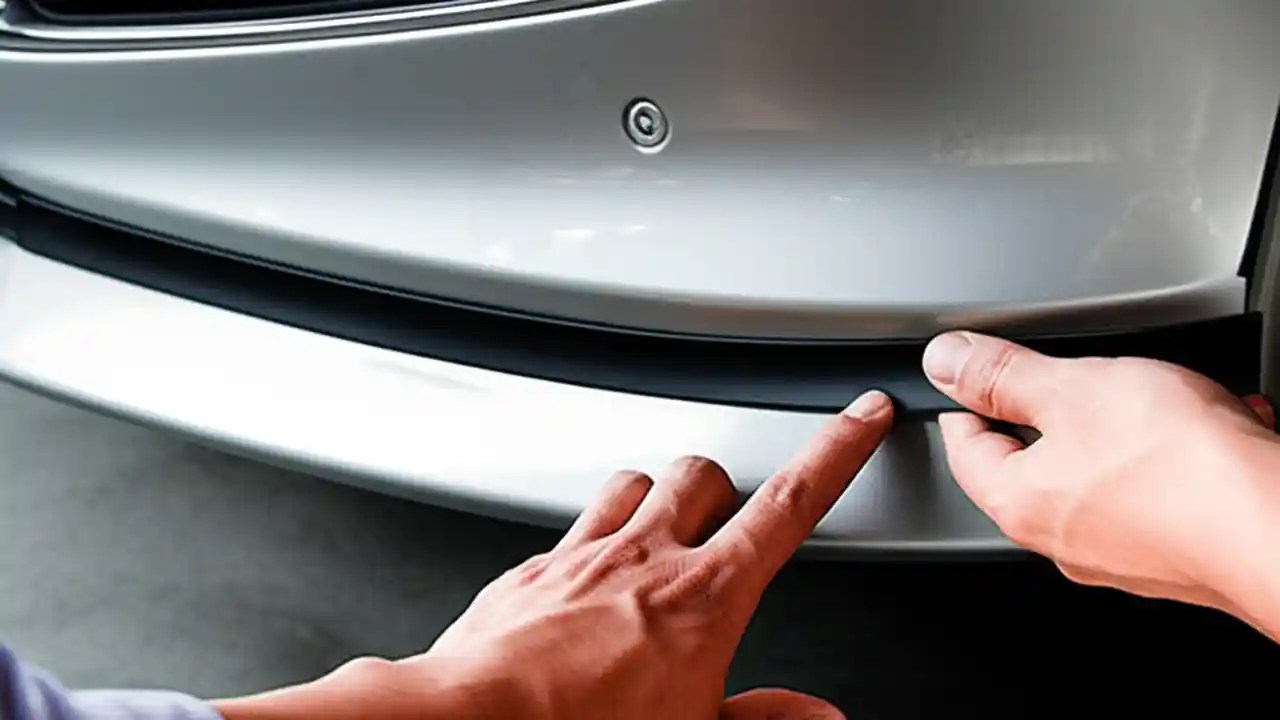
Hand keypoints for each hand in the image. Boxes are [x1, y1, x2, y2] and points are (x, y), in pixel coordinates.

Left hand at [214, 390, 893, 719]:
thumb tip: (818, 716)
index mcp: (704, 599)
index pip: (790, 504)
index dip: (837, 451)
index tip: (861, 415)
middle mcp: (644, 559)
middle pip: (703, 474)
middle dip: (726, 485)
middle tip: (730, 521)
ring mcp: (583, 556)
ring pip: (635, 482)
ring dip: (657, 501)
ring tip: (662, 539)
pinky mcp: (531, 570)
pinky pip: (572, 529)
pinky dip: (592, 544)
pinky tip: (588, 584)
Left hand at [922, 331, 1279, 623]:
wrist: (1279, 527)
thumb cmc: (1183, 468)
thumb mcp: (1073, 389)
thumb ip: (1003, 374)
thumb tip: (948, 362)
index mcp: (1020, 503)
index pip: (964, 448)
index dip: (965, 400)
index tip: (971, 375)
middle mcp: (1065, 541)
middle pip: (1036, 460)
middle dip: (1059, 408)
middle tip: (1078, 375)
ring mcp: (1125, 553)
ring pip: (1107, 471)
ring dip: (1130, 426)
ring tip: (1162, 398)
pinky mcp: (1179, 552)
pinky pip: (1164, 488)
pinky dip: (1182, 452)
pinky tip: (1210, 428)